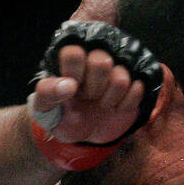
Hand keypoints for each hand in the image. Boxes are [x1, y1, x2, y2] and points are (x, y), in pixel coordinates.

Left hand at [28, 21, 163, 145]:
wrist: (86, 131)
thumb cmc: (63, 116)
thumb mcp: (45, 108)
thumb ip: (47, 93)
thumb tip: (68, 85)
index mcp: (71, 58)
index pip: (73, 53)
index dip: (73, 75)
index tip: (71, 90)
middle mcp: (96, 56)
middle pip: (101, 63)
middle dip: (93, 90)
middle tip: (88, 97)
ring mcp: (119, 66)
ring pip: (121, 78)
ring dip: (110, 99)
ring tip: (102, 103)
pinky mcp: (136, 79)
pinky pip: (138, 89)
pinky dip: (125, 105)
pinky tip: (116, 107)